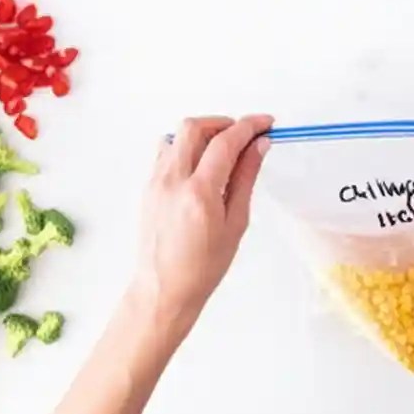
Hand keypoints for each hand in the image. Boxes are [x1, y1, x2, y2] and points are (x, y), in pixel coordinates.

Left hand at [134, 115, 273, 319]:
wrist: (164, 289)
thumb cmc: (202, 267)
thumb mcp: (236, 223)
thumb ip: (245, 178)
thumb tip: (258, 147)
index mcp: (199, 192)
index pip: (226, 141)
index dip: (249, 126)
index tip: (265, 123)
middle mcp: (172, 181)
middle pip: (195, 127)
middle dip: (224, 123)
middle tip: (244, 135)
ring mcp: (155, 182)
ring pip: (177, 136)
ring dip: (203, 134)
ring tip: (223, 152)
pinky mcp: (148, 188)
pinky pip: (166, 153)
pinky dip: (186, 148)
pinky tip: (201, 166)